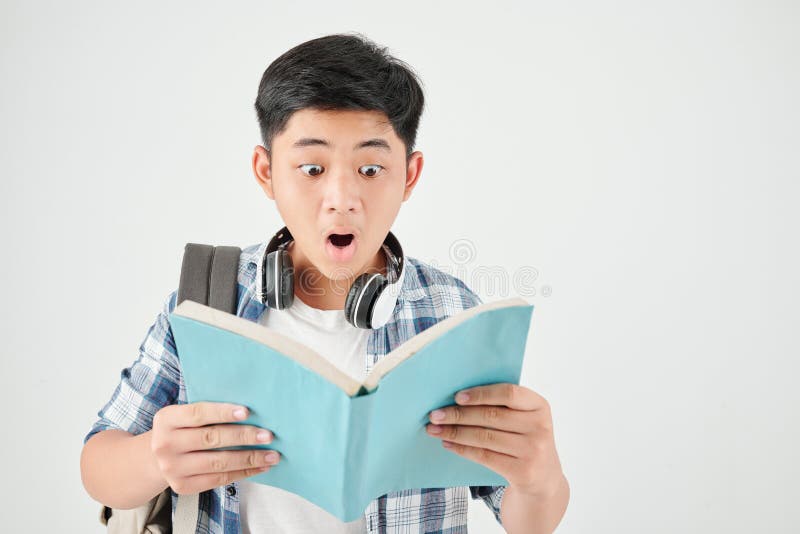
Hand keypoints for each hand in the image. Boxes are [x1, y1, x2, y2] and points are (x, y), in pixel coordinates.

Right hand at [151, 402, 279, 494]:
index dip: (223, 412)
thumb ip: (208, 412)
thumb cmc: (181, 430)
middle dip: (243, 437)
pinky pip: (219, 479)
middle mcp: (166, 444)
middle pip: (211, 438)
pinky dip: (243, 472)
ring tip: (272, 455)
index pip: (198, 413)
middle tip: (268, 435)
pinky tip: (260, 467)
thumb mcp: (184, 416)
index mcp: (166, 419)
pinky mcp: (183, 486)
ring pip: (218, 462)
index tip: (247, 412)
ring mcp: (172, 468)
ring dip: (250, 458)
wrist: (155, 458)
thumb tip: (250, 412)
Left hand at [425, 383, 564, 498]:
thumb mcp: (524, 418)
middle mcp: (540, 427)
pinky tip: (447, 443)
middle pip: (491, 416)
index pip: (509, 393)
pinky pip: (484, 456)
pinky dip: (462, 449)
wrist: (544, 478)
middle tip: (434, 414)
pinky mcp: (522, 471)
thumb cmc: (524, 438)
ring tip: (434, 429)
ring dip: (454, 432)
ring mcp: (533, 451)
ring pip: (484, 437)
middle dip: (458, 415)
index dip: (481, 394)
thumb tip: (456, 397)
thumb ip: (502, 406)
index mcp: (540, 406)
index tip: (456, 396)